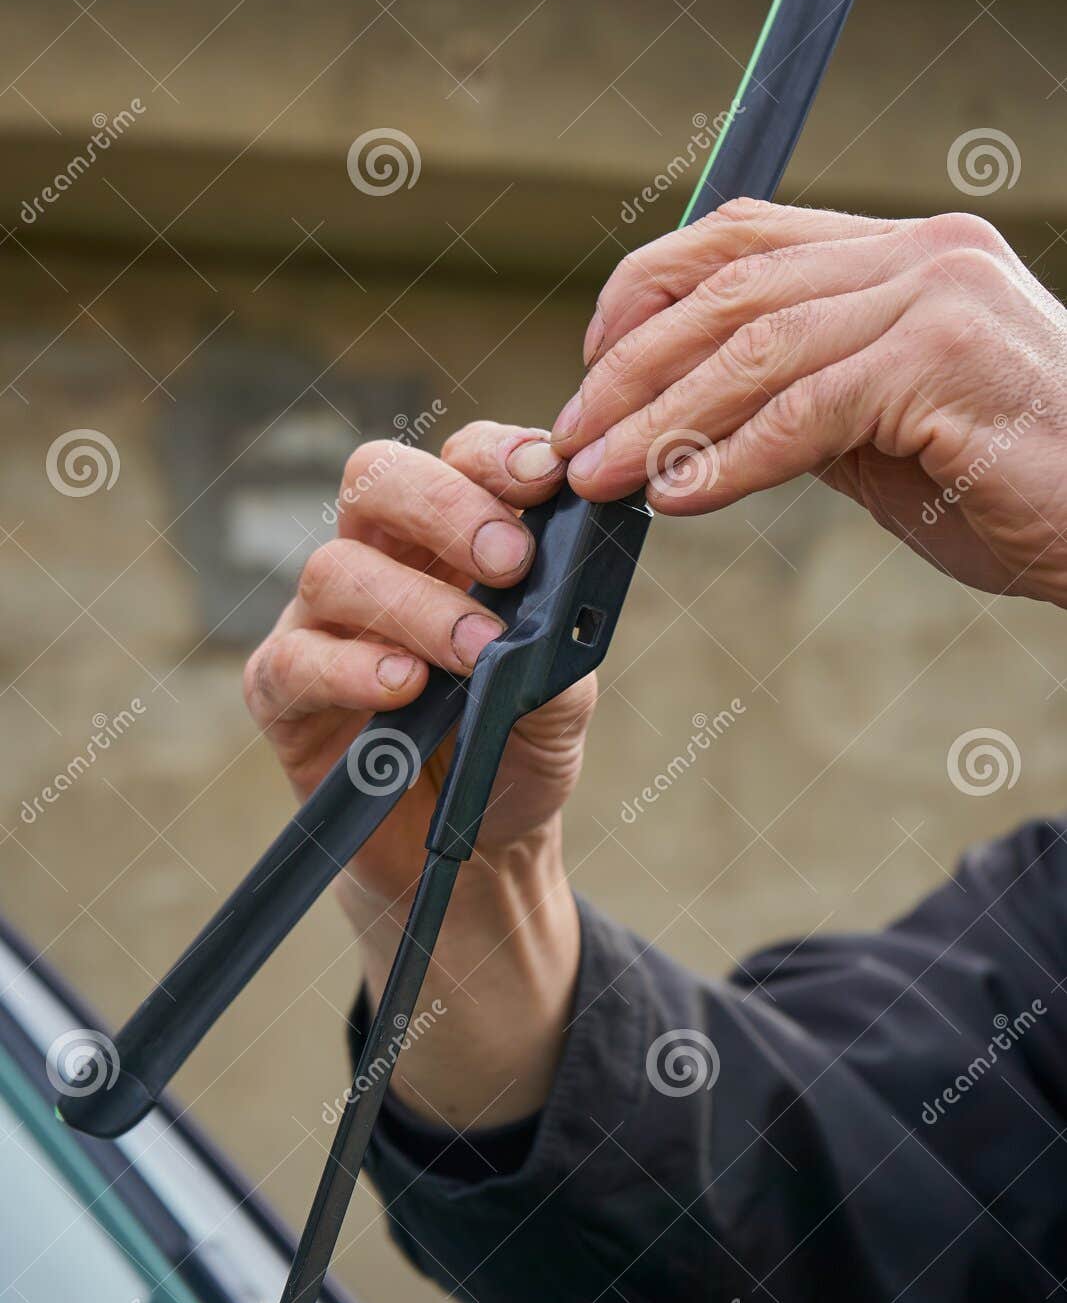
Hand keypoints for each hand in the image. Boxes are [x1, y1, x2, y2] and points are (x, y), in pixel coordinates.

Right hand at [244, 422, 585, 915]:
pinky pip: (294, 662)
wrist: (476, 848)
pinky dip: (350, 670)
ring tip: (476, 652)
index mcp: (451, 542)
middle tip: (510, 559)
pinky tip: (402, 688)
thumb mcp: (562, 698)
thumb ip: (563, 642)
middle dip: (445, 505)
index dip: (495, 455)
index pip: (458, 460)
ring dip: (415, 606)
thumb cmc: (515, 748)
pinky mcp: (284, 694)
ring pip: (335, 568)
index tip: (544, 476)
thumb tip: (563, 604)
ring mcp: (323, 623)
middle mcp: (380, 563)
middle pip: (377, 480)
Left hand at [553, 200, 1066, 605]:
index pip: (744, 237)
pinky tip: (678, 496)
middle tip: (572, 436)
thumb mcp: (889, 434)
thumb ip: (804, 403)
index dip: (649, 292)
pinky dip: (729, 457)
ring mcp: (938, 298)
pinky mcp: (946, 363)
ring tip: (601, 475)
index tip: (591, 363)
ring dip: (661, 419)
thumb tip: (696, 418)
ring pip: (756, 348)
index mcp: (904, 253)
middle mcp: (920, 253)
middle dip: (633, 368)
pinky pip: (806, 412)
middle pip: (733, 290)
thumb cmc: (1017, 487)